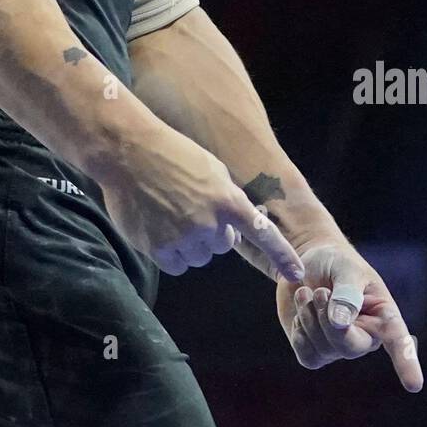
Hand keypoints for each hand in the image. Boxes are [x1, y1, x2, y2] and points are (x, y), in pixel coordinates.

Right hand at [99, 122, 305, 278]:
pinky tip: (159, 228)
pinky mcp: (159, 248)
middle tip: (189, 206)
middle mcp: (209, 223)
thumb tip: (235, 227)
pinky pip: (177, 266)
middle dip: (210, 232)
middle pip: (221, 246)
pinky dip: (171, 253)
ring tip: (169, 213)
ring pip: (199, 258)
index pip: (262, 233)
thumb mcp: (212, 168)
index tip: (297, 274)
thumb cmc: (172, 153)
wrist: (129, 151)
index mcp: (227, 199)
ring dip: (190, 244)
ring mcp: (183, 237)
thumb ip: (228, 199)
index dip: (282, 256)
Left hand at [275, 239, 423, 391]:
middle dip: (327, 318)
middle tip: (319, 292)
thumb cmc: (336, 263)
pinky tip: (302, 311)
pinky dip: (300, 330)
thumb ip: (347, 293)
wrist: (308, 262)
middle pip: (349, 347)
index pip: (399, 342)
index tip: (414, 385)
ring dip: (310, 317)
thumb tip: (341, 325)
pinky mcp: (315, 351)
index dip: (407, 362)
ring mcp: (339, 348)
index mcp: (384, 317)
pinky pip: (307, 355)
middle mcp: (365, 338)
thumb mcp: (347, 268)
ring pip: (325, 349)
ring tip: (308, 292)